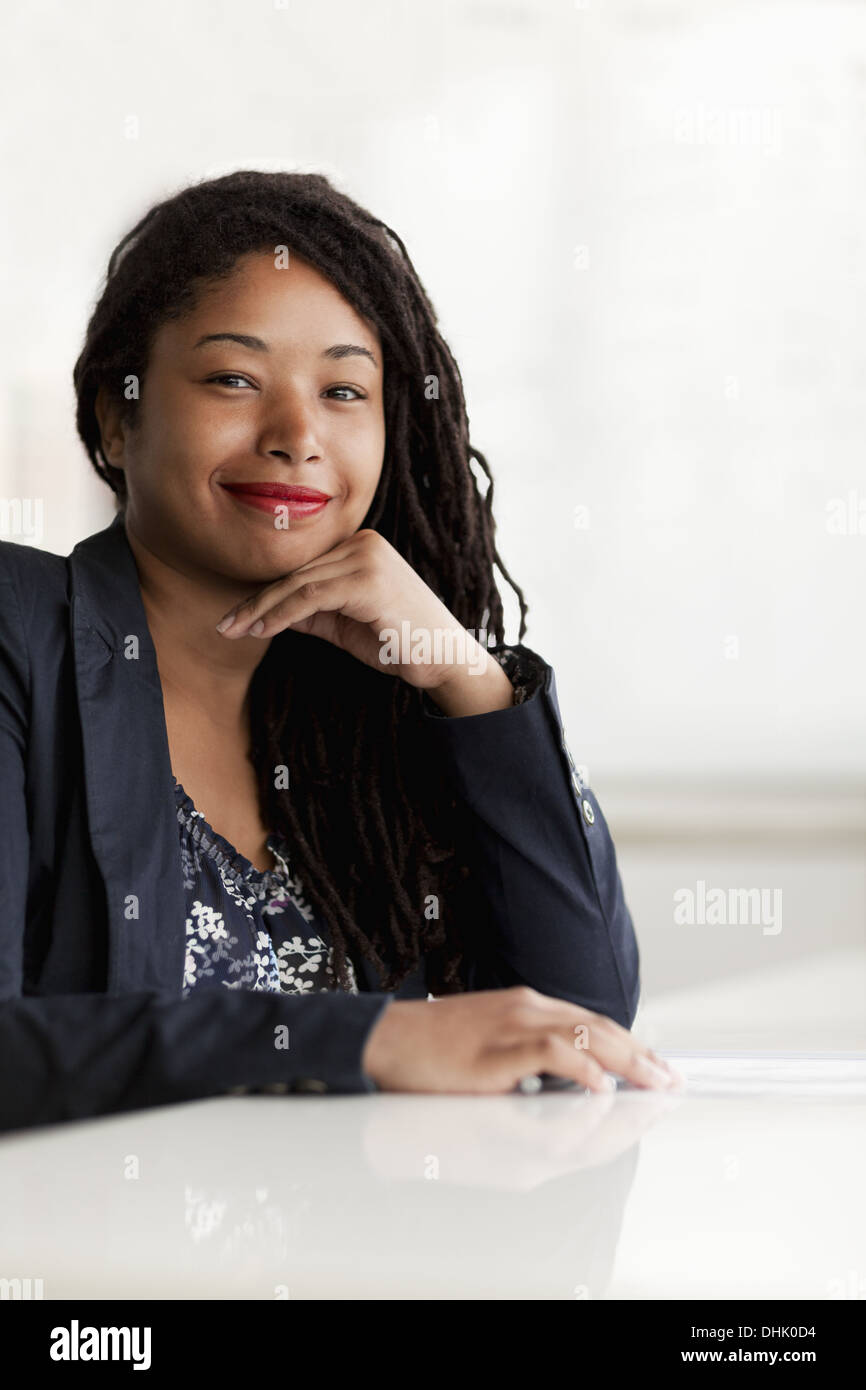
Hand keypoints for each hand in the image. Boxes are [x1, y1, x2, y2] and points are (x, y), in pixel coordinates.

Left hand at [215, 528, 492, 693]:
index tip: (235, 618)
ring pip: (299, 583)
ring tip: (234, 630)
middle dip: (256, 602)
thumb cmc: (398, 643)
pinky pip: (312, 596)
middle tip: (224, 626)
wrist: (443, 659)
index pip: (302, 570)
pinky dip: (282, 614)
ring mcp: (366, 557)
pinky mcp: (367, 579)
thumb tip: (268, 614)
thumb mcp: (344, 624)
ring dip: (261, 610)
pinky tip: (262, 630)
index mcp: (359, 546)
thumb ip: (311, 613)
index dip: (265, 595)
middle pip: (296, 574)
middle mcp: (363, 543)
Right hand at [361, 984, 684, 1093]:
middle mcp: (527, 1008)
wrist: (384, 1041)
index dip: (633, 1047)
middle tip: (674, 1081)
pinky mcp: (494, 1050)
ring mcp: (511, 1026)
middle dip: (643, 1056)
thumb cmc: (432, 1053)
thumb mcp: (491, 1049)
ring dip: (627, 1062)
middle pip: (600, 1027)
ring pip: (585, 1035)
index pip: (595, 1024)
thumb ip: (530, 1061)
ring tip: (655, 1085)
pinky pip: (548, 1053)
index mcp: (528, 1008)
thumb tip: (572, 1086)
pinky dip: (581, 1067)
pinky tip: (602, 1085)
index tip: (662, 1069)